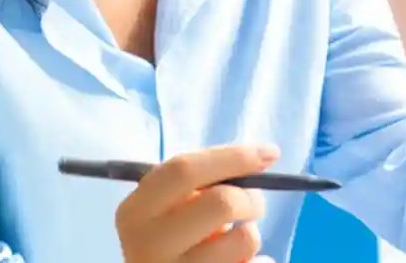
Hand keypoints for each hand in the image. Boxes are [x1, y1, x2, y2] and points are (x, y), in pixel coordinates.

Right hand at [115, 144, 279, 262]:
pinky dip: (261, 261)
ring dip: (251, 235)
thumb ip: (198, 185)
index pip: (185, 170)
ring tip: (236, 240)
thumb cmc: (167, 238)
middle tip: (253, 205)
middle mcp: (148, 244)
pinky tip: (244, 262)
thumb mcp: (167, 208)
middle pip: (222, 202)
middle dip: (250, 198)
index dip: (232, 157)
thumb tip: (262, 158)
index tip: (269, 153)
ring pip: (244, 239)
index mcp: (136, 211)